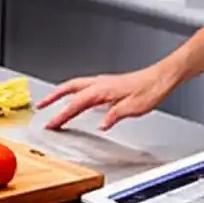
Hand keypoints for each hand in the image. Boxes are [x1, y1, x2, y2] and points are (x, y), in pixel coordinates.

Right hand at [37, 66, 176, 130]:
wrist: (163, 77)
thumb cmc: (151, 89)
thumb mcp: (133, 108)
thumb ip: (114, 116)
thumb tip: (101, 125)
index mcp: (102, 90)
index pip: (75, 104)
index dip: (61, 115)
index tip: (50, 124)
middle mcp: (101, 83)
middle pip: (69, 89)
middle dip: (53, 97)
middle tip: (41, 106)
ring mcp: (105, 82)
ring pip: (76, 86)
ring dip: (62, 93)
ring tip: (53, 101)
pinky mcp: (110, 84)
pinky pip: (87, 87)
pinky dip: (76, 92)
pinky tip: (80, 100)